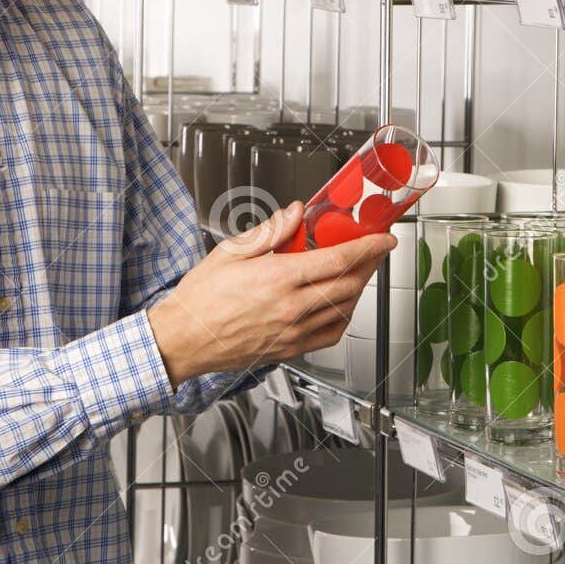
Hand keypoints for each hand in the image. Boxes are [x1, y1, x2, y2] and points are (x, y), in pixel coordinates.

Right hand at [146, 201, 397, 385]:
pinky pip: (330, 334)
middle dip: (371, 264)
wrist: (181, 340)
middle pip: (350, 284)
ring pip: (344, 309)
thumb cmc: (200, 300)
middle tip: (376, 250)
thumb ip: (270, 231)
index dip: (368, 247)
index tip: (383, 238)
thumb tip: (295, 213)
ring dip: (359, 288)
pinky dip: (344, 317)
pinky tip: (340, 305)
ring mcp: (293, 332)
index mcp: (278, 278)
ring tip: (359, 271)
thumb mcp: (230, 251)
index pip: (338, 260)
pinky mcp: (289, 349)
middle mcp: (291, 308)